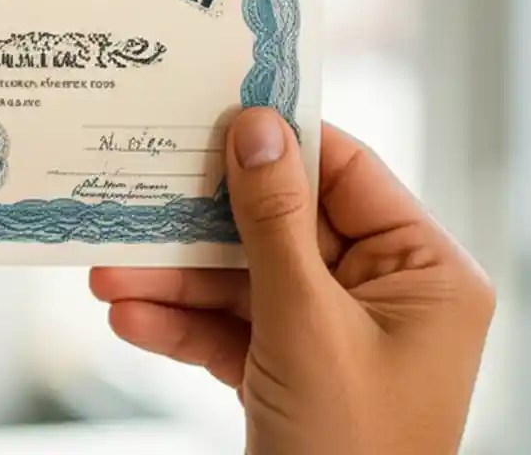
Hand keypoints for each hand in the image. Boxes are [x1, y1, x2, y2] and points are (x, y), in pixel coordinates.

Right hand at [90, 107, 494, 454]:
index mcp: (423, 274)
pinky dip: (182, 328)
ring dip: (175, 282)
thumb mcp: (306, 323)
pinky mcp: (290, 370)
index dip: (282, 141)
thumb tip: (256, 129)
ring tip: (106, 273)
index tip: (217, 110)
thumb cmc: (350, 446)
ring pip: (245, 282)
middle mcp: (384, 296)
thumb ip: (275, 223)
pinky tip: (129, 319)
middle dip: (202, 228)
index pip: (348, 175)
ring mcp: (333, 335)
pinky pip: (232, 331)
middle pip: (281, 228)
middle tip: (142, 191)